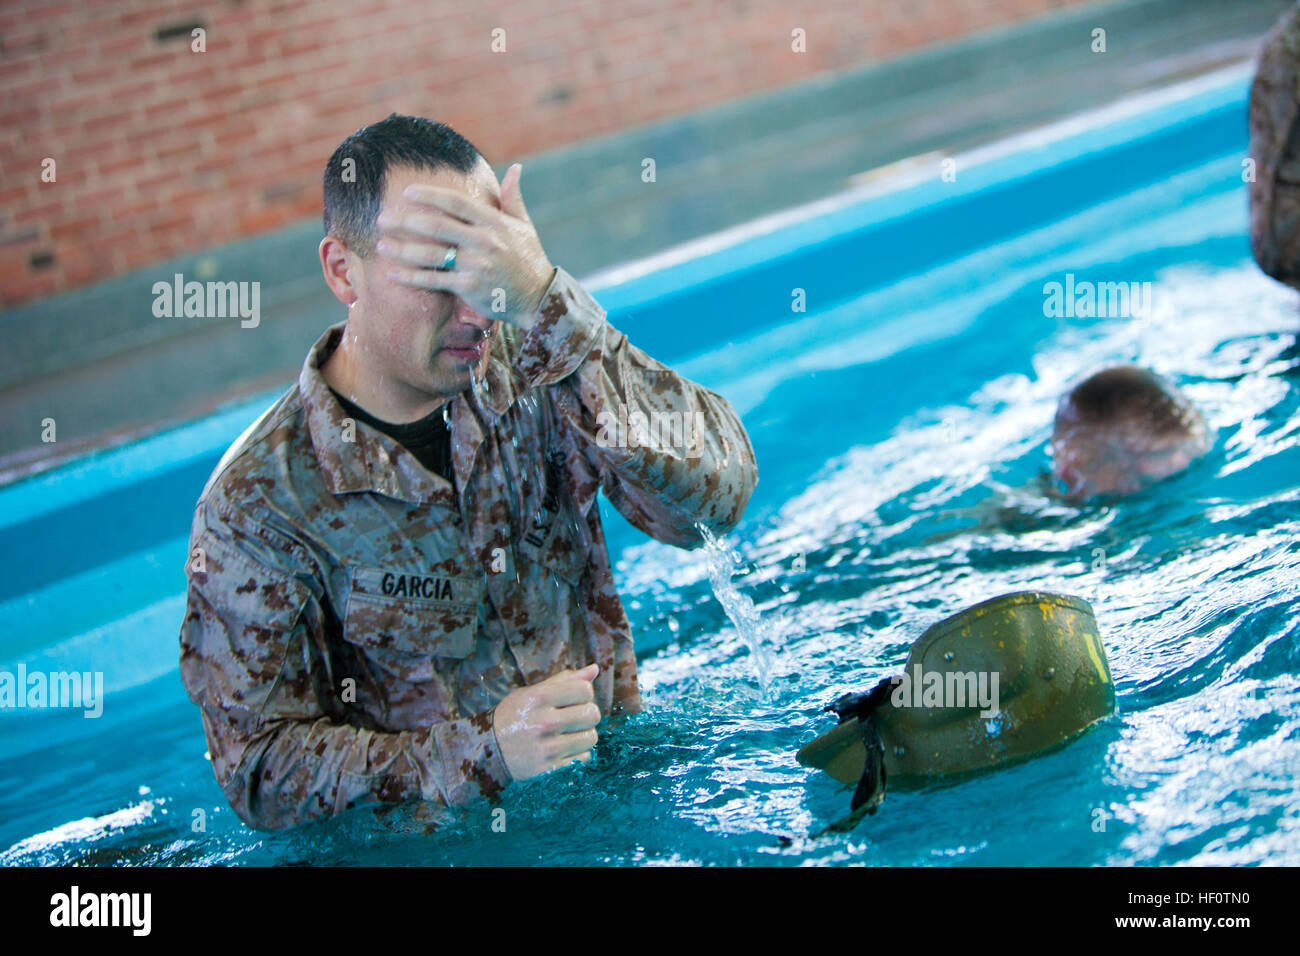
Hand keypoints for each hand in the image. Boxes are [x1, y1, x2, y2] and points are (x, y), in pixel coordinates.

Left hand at [376, 163, 554, 326]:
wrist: (539, 298)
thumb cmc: (529, 260)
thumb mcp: (524, 226)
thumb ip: (513, 197)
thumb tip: (515, 168)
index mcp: (494, 222)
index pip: (456, 203)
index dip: (430, 196)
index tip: (407, 193)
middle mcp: (484, 241)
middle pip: (437, 226)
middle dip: (406, 221)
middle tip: (382, 218)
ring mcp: (477, 265)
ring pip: (432, 254)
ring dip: (402, 250)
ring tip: (381, 245)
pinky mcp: (470, 288)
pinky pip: (435, 280)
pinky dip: (412, 277)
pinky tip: (393, 273)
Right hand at [492, 664, 600, 779]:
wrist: (488, 750)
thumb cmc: (514, 715)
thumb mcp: (532, 692)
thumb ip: (564, 681)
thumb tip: (594, 669)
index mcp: (539, 698)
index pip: (584, 690)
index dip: (584, 693)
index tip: (574, 698)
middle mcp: (544, 722)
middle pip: (592, 714)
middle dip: (587, 714)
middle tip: (574, 717)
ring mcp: (547, 747)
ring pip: (591, 737)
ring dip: (584, 734)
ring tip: (569, 733)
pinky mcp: (549, 768)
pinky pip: (583, 757)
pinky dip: (578, 753)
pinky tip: (564, 748)